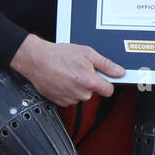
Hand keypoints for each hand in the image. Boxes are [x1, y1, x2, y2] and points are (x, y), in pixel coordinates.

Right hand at [9, 34, 124, 106]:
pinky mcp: (60, 102)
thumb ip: (106, 64)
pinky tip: (61, 80)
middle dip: (89, 83)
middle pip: (94, 92)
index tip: (102, 78)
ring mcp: (70, 99)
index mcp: (89, 81)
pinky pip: (70, 98)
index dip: (106, 83)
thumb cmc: (58, 55)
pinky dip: (67, 91)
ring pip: (81, 95)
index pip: (109, 90)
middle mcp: (81, 93)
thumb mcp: (86, 53)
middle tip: (79, 70)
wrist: (36, 60)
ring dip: (78, 87)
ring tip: (67, 74)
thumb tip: (119, 72)